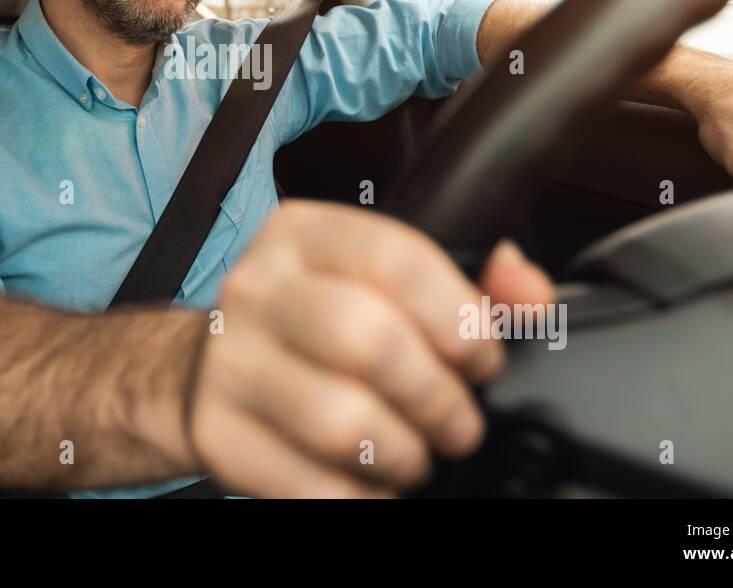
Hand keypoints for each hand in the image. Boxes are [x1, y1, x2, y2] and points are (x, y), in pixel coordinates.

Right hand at [186, 200, 554, 497]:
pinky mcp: (217, 432)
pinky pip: (308, 484)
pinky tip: (370, 483)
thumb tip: (528, 287)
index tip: (481, 356)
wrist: (205, 368)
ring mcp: (230, 361)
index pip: (396, 260)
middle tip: (456, 422)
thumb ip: (468, 286)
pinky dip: (359, 498)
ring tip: (412, 455)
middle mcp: (258, 289)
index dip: (460, 318)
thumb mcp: (377, 284)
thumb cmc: (311, 324)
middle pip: (370, 340)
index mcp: (303, 235)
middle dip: (438, 396)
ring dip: (403, 454)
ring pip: (342, 420)